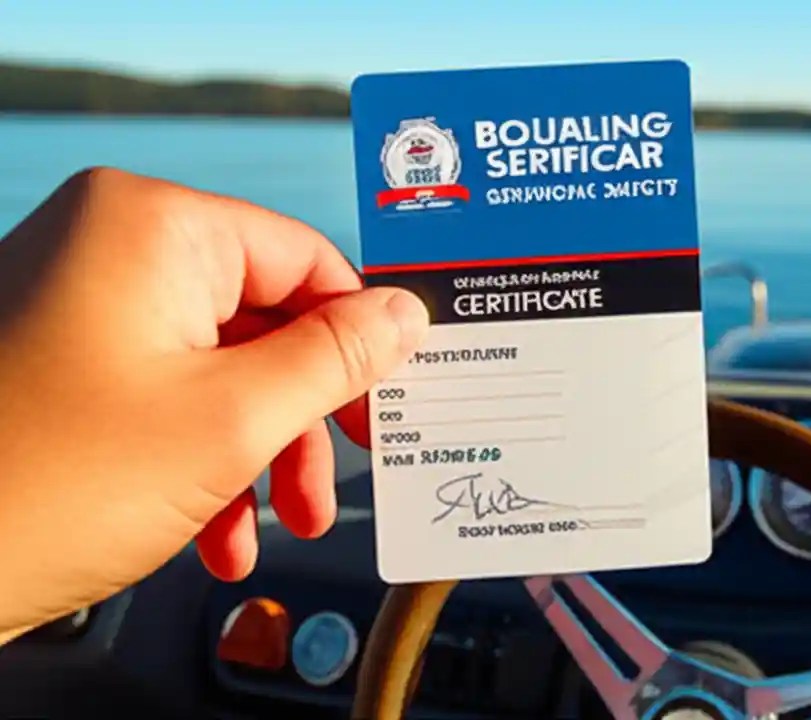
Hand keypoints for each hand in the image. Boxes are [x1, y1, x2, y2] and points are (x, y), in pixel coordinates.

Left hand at [0, 168, 427, 639]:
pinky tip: (212, 535)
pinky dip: (202, 462)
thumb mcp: (233, 420)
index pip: (306, 258)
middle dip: (302, 421)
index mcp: (153, 226)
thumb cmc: (49, 485)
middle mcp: (111, 246)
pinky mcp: (60, 360)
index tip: (391, 405)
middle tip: (329, 488)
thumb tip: (407, 315)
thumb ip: (336, 359)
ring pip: (219, 368)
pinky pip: (164, 393)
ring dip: (257, 455)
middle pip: (264, 320)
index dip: (360, 338)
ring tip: (270, 529)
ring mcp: (79, 302)